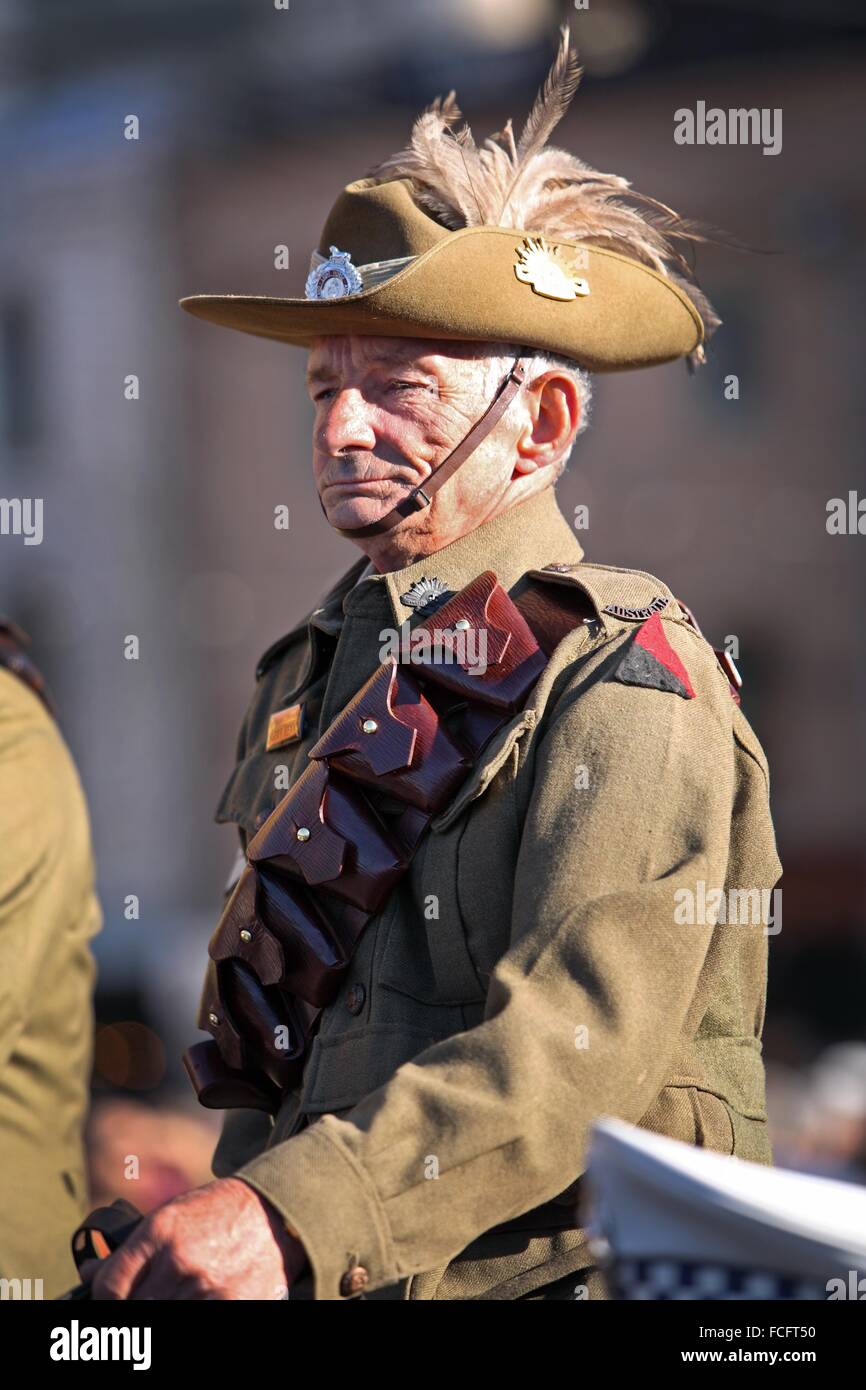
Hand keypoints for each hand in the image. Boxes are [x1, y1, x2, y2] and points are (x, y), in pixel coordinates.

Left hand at [79, 1178, 308, 1299]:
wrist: (275, 1213)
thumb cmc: (219, 1212)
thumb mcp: (172, 1215)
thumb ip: (132, 1247)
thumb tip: (90, 1273)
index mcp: (161, 1230)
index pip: (111, 1283)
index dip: (103, 1297)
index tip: (108, 1298)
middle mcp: (180, 1259)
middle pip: (134, 1307)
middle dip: (131, 1306)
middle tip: (141, 1298)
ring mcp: (205, 1287)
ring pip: (162, 1317)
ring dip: (163, 1308)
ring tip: (174, 1295)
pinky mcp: (230, 1305)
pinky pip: (196, 1322)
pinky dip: (190, 1313)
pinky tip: (195, 1299)